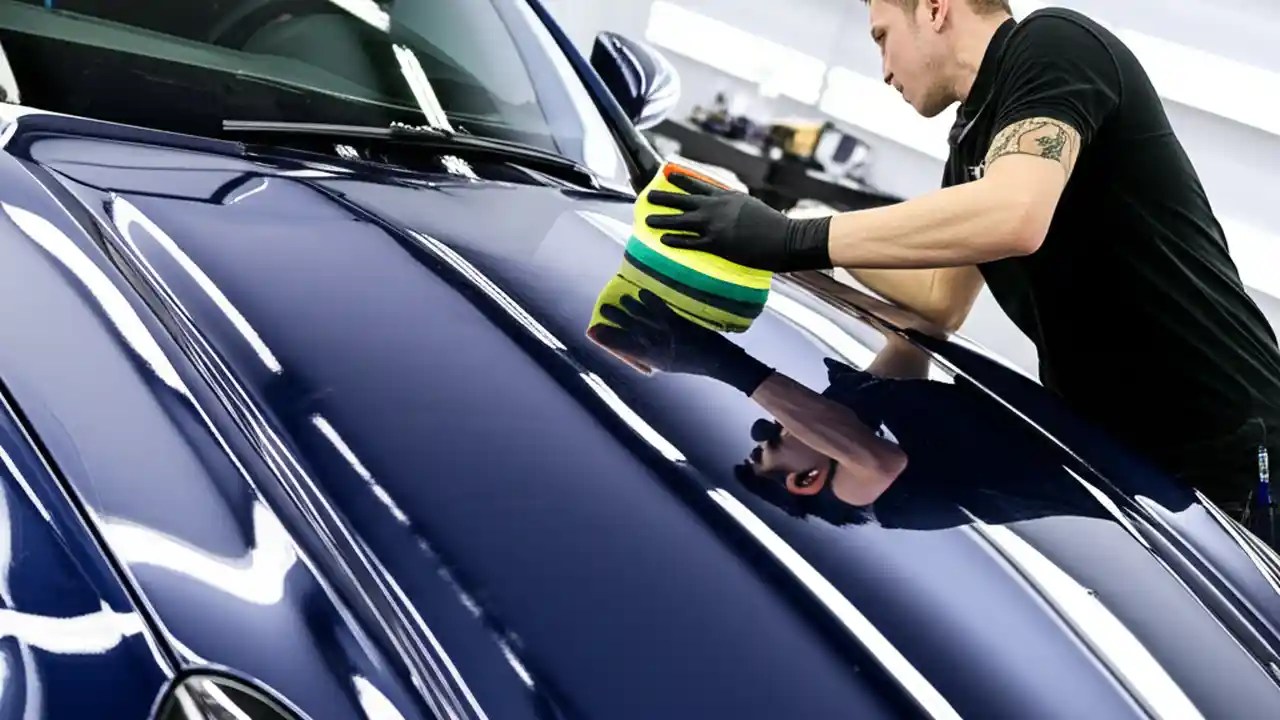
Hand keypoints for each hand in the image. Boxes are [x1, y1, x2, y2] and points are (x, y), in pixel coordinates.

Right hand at [593, 290, 773, 393]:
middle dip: (615, 319)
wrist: (717, 361)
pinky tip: (641, 293)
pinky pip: (660, 310)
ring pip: (643, 319)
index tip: (592, 331)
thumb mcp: (664, 363)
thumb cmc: (689, 362)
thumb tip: (630, 347)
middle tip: (604, 308)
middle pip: (630, 330)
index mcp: (652, 359)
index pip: (623, 348)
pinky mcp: (679, 324)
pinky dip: (650, 302)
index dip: (607, 339)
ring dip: (630, 308)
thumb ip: (647, 355)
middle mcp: (657, 347)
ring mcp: (668, 335)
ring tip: (621, 298)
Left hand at [645, 173, 833, 271]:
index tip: (667, 174)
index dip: (681, 179)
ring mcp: (714, 225)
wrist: (784, 238)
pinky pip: (689, 241)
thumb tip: (727, 206)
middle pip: (683, 200)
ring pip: (681, 220)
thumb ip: (735, 205)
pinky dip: (674, 239)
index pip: (698, 184)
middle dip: (664, 197)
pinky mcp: (716, 243)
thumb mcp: (751, 206)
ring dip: (662, 219)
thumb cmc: (773, 224)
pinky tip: (662, 239)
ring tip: (647, 219)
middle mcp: (717, 207)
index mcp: (726, 196)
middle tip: (647, 196)